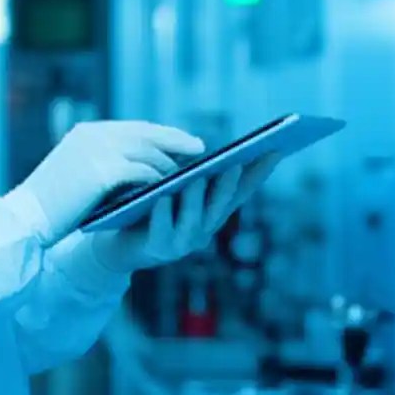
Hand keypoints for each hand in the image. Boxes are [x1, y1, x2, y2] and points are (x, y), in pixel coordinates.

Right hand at [8, 121, 205, 244]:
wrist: (25, 220)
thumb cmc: (53, 204)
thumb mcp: (79, 173)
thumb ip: (106, 162)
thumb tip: (145, 165)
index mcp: (87, 133)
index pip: (134, 128)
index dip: (161, 134)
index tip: (183, 139)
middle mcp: (94, 135)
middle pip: (146, 133)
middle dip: (175, 140)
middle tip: (200, 148)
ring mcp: (98, 151)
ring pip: (148, 152)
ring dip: (171, 163)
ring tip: (191, 174)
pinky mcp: (103, 172)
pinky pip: (143, 173)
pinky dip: (160, 179)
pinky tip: (173, 188)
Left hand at [90, 154, 280, 272]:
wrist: (118, 242)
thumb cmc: (150, 208)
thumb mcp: (177, 187)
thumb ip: (194, 173)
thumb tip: (204, 144)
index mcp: (212, 211)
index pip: (242, 189)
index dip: (260, 171)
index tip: (276, 148)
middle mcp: (204, 229)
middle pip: (221, 205)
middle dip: (229, 184)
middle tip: (234, 163)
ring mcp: (182, 242)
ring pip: (195, 220)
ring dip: (198, 199)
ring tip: (197, 178)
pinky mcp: (157, 249)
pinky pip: (162, 231)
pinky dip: (164, 214)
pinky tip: (162, 197)